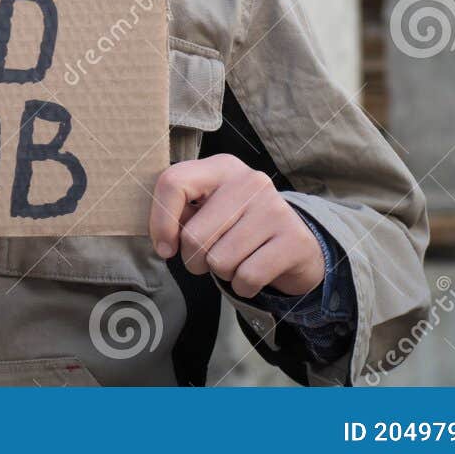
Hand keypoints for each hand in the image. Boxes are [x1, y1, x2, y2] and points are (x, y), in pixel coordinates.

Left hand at [149, 154, 324, 297]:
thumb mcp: (209, 210)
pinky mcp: (294, 239)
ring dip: (221, 273)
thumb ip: (181, 214)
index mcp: (221, 167)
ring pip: (220, 261)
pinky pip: (247, 277)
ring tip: (236, 261)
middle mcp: (250, 181)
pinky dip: (243, 286)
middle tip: (208, 258)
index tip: (166, 248)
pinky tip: (253, 274)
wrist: (294, 245)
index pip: (173, 183)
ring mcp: (274, 208)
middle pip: (194, 236)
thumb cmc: (238, 227)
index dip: (160, 222)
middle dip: (194, 260)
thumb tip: (164, 241)